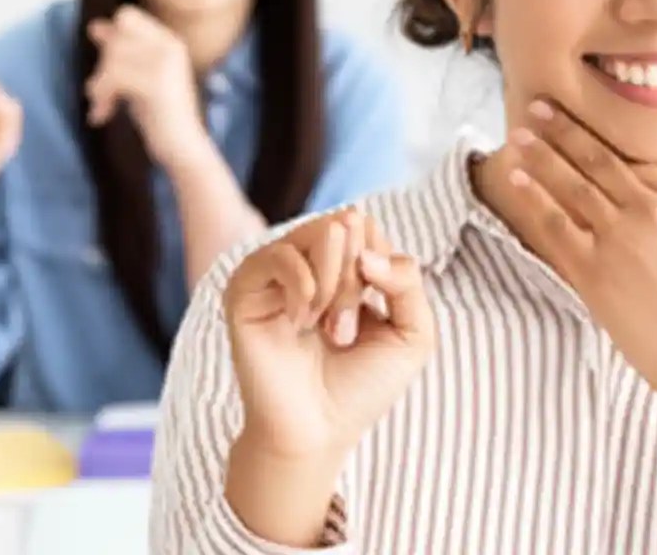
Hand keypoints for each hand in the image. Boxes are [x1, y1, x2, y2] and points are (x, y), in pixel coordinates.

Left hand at [86, 6, 209, 170]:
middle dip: (101, 66)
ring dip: (97, 86)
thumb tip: (94, 25)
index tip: (109, 68)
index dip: (110, 38)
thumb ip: (120, 51)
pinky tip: (101, 116)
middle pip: (114, 37)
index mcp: (170, 42)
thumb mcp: (138, 76)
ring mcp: (166, 65)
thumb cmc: (159, 115)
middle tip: (99, 95)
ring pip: (111, 57)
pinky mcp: (157, 85)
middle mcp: (171, 48)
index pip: (126, 16)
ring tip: (102, 108)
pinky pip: (113, 77)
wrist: (183, 149)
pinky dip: (101, 97)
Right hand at [224, 209, 435, 458]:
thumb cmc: (363, 385)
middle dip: (359, 279)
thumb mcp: (412, 332)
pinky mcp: (244, 289)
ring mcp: (275, 273)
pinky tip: (302, 323)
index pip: (369, 229)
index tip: (377, 319)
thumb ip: (408, 280)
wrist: (318, 431)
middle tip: (345, 333)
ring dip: (337, 286)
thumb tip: (367, 251)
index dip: (383, 268)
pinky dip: (304, 287)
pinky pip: (279, 256)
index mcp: (345, 266)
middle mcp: (308, 262)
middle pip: (347, 225)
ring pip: (320, 233)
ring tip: (330, 331)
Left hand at [502, 99, 656, 412]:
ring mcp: (619, 239)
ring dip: (540, 155)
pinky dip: (533, 197)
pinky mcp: (594, 271)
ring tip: (517, 135)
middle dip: (561, 129)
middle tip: (537, 106)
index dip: (597, 135)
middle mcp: (649, 210)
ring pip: (570, 184)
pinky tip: (515, 177)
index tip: (575, 116)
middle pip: (595, 159)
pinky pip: (555, 225)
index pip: (630, 157)